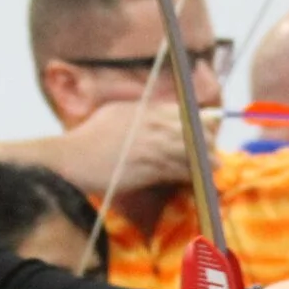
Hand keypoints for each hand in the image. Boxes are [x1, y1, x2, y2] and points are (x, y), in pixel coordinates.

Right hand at [54, 98, 210, 196]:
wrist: (72, 159)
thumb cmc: (89, 138)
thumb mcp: (115, 113)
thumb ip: (139, 111)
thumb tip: (158, 113)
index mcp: (144, 109)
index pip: (182, 111)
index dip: (200, 120)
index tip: (210, 127)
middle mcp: (151, 124)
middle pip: (191, 129)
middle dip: (207, 139)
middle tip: (215, 150)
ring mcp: (151, 145)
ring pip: (189, 150)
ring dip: (205, 158)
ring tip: (217, 165)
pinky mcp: (149, 167)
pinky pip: (178, 170)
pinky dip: (191, 174)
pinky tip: (200, 179)